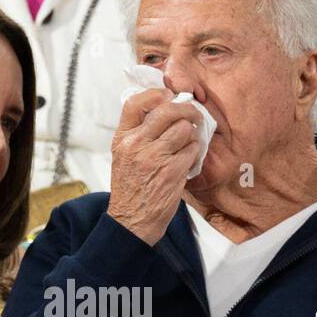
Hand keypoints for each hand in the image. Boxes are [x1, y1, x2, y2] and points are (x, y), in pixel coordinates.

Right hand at [107, 87, 201, 245]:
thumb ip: (138, 133)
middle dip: (187, 110)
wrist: (131, 221)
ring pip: (184, 129)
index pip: (135, 103)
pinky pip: (192, 150)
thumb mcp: (123, 156)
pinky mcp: (171, 172)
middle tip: (194, 116)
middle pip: (167, 111)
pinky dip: (194, 154)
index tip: (169, 97)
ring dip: (192, 135)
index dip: (156, 94)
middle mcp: (136, 145)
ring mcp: (154, 158)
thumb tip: (164, 109)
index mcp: (122, 139)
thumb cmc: (131, 189)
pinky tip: (187, 161)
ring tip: (187, 145)